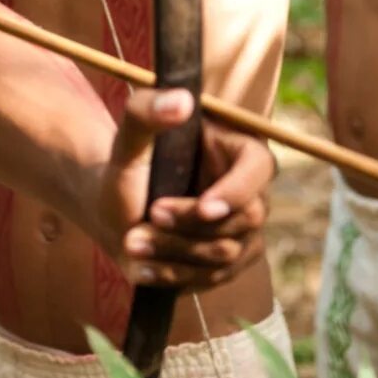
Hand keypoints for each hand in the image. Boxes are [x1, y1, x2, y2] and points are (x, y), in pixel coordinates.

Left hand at [101, 88, 271, 289]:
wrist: (117, 210)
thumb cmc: (130, 167)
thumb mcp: (129, 139)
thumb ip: (145, 113)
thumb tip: (180, 100)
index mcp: (239, 149)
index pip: (259, 168)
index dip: (237, 190)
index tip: (205, 207)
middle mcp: (251, 191)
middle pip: (246, 217)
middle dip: (194, 223)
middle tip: (151, 214)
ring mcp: (244, 231)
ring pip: (226, 252)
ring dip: (176, 250)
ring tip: (132, 242)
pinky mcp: (230, 262)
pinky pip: (212, 277)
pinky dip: (175, 275)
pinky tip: (142, 268)